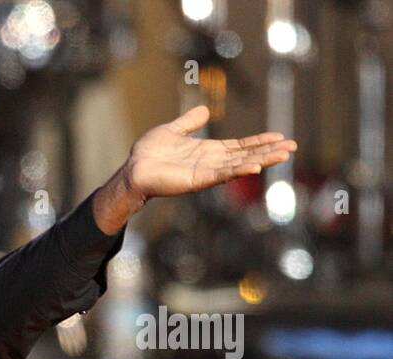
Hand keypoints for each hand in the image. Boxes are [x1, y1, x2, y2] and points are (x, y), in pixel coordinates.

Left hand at [123, 104, 297, 198]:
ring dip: (261, 160)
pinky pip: (221, 175)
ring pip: (239, 165)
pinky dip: (238, 171)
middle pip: (246, 155)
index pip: (240, 146)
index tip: (279, 137)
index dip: (259, 142)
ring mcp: (205, 172)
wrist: (132, 170)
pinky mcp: (196, 180)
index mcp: (208, 151)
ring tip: (283, 155)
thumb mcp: (173, 130)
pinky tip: (255, 167)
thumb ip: (189, 122)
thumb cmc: (149, 153)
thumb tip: (205, 110)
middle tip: (292, 147)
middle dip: (268, 151)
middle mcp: (210, 162)